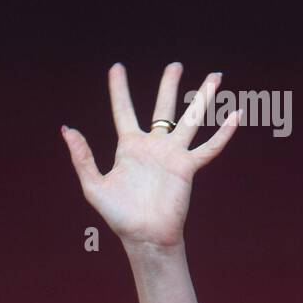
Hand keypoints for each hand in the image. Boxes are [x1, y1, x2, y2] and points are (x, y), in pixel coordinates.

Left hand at [62, 62, 240, 249]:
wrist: (144, 237)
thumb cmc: (119, 216)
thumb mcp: (94, 186)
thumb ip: (82, 158)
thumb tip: (67, 130)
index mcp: (129, 148)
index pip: (123, 111)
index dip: (119, 90)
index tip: (117, 68)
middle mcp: (153, 147)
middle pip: (163, 108)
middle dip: (169, 86)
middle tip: (175, 65)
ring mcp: (172, 155)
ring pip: (191, 119)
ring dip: (203, 98)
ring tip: (215, 76)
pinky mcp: (187, 168)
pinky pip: (208, 148)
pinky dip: (223, 133)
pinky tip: (236, 115)